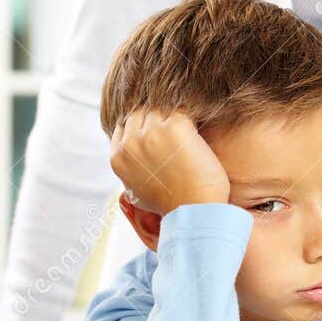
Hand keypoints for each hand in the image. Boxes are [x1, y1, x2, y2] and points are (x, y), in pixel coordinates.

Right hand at [109, 108, 229, 215]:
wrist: (193, 213)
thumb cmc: (173, 205)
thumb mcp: (138, 191)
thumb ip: (133, 169)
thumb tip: (138, 158)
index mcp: (118, 158)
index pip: (125, 125)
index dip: (142, 123)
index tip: (158, 126)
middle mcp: (131, 143)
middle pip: (141, 112)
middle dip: (158, 115)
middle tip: (178, 120)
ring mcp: (152, 133)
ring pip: (160, 107)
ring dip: (174, 113)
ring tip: (191, 119)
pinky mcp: (175, 127)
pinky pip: (182, 108)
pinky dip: (192, 112)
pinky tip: (203, 117)